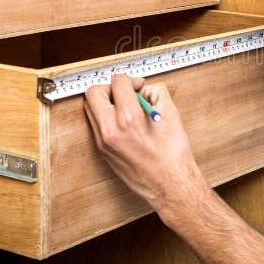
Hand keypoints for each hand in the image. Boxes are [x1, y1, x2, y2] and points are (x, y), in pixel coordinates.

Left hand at [83, 75, 208, 221]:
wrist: (170, 184)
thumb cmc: (173, 154)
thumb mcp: (172, 114)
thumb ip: (156, 92)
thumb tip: (144, 88)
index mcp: (128, 119)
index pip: (118, 83)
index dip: (131, 79)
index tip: (139, 85)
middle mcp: (110, 131)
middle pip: (93, 93)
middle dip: (109, 87)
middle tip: (125, 92)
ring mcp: (103, 142)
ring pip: (90, 108)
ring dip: (105, 102)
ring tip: (125, 107)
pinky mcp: (102, 151)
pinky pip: (96, 124)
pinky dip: (107, 116)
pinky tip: (124, 122)